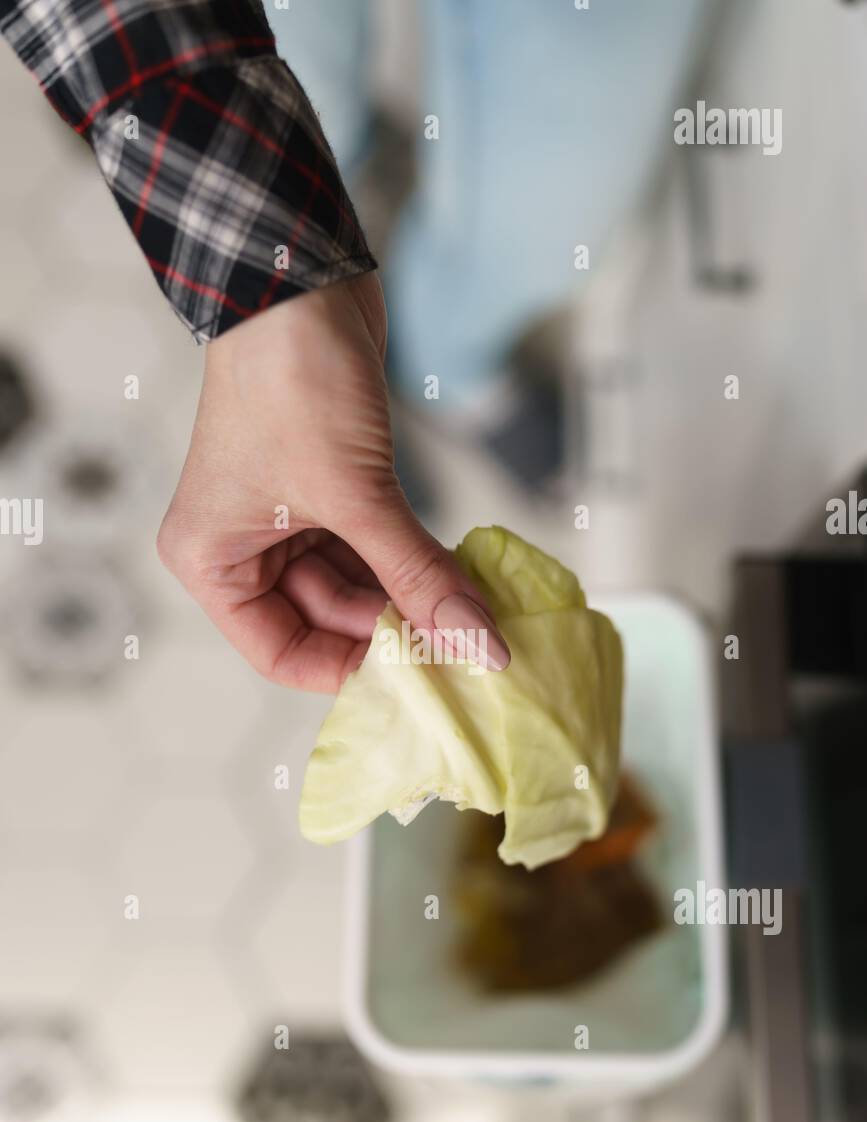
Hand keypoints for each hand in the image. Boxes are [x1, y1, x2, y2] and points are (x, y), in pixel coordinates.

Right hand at [157, 273, 509, 692]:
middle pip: (327, 621)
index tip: (419, 675)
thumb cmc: (291, 383)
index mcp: (214, 563)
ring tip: (472, 611)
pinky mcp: (329, 489)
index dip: (350, 669)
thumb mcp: (356, 494)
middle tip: (465, 644)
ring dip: (412, 596)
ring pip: (357, 586)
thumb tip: (479, 646)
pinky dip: (412, 561)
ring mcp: (288, 519)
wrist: (299, 280)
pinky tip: (459, 574)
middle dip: (394, 630)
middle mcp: (244, 549)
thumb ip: (418, 575)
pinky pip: (374, 547)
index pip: (283, 653)